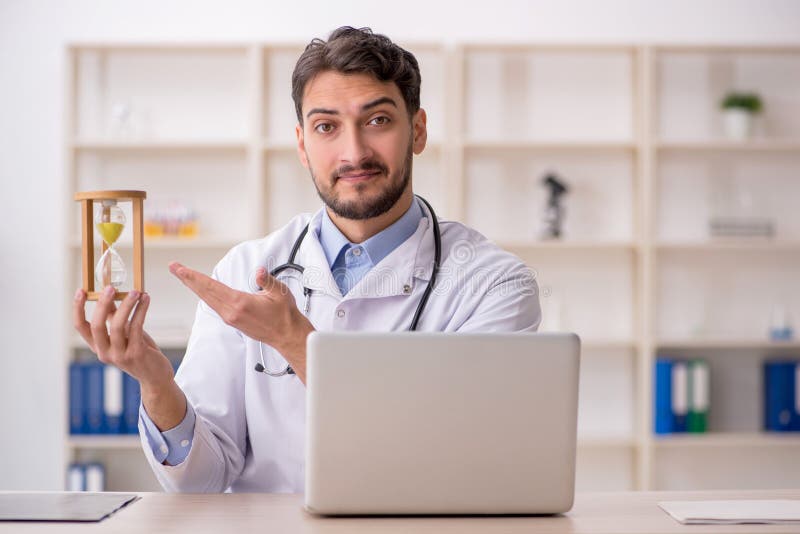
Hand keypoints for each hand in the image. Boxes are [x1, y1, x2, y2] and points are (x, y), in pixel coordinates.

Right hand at [73, 286, 174, 389]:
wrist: (155, 376)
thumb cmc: (139, 351)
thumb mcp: (124, 333)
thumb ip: (114, 316)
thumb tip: (108, 295)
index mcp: (98, 347)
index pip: (81, 327)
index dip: (78, 308)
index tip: (81, 291)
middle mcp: (105, 353)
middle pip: (97, 326)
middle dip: (102, 304)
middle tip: (110, 287)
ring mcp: (120, 355)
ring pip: (118, 326)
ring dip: (127, 305)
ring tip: (136, 292)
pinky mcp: (136, 354)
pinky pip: (136, 328)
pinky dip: (140, 311)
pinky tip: (146, 300)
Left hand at [168, 262, 313, 378]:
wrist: (286, 335)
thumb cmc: (284, 315)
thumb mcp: (279, 293)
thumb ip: (267, 280)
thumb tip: (259, 271)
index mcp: (240, 303)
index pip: (211, 286)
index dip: (193, 276)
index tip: (180, 268)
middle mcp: (231, 312)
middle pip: (204, 293)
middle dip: (187, 279)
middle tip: (174, 267)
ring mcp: (230, 318)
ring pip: (207, 299)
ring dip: (195, 287)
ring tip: (184, 276)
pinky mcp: (232, 321)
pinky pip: (213, 305)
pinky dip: (205, 295)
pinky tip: (202, 291)